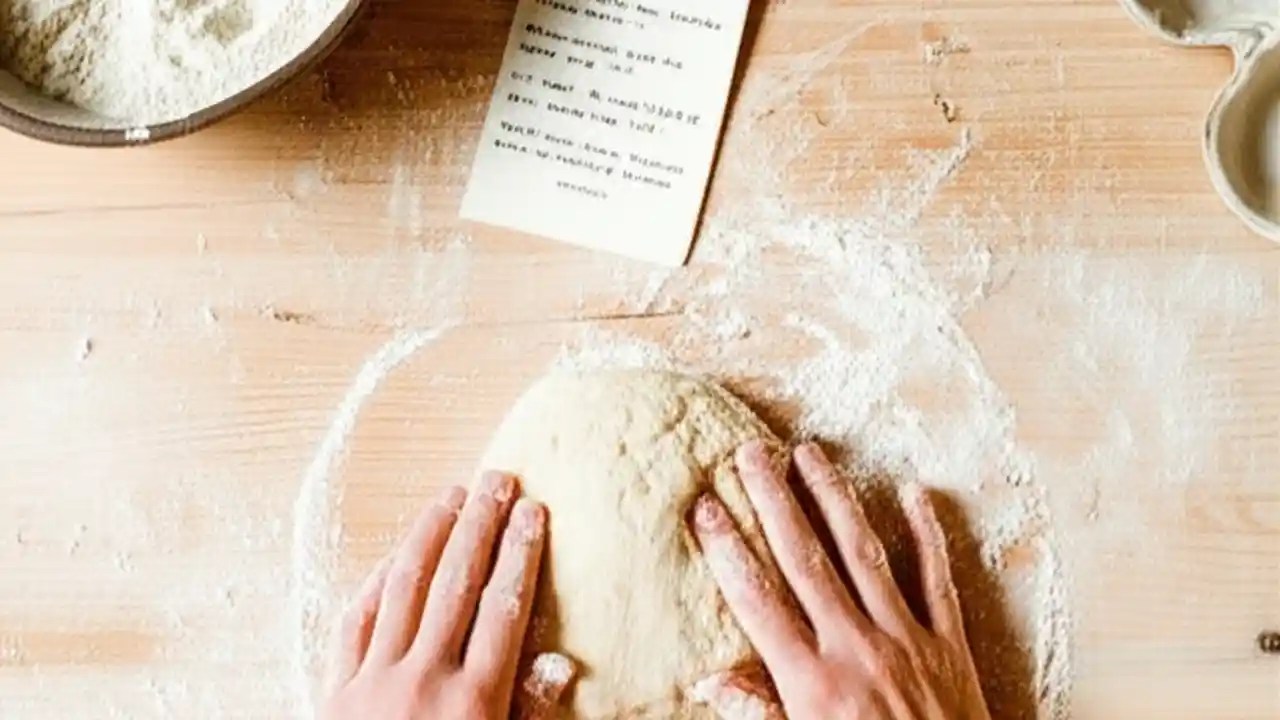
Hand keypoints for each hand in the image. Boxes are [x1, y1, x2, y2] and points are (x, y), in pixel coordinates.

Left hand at [322, 472, 571, 719]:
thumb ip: (530, 714)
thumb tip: (561, 664)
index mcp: (474, 702)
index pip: (504, 608)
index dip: (520, 554)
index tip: (531, 510)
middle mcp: (424, 681)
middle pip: (456, 585)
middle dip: (479, 525)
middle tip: (496, 480)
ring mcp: (374, 683)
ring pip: (404, 590)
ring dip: (429, 535)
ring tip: (451, 497)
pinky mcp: (335, 693)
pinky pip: (355, 624)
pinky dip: (375, 585)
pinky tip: (393, 558)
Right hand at [690, 441, 990, 719]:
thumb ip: (759, 713)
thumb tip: (710, 679)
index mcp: (812, 682)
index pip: (758, 600)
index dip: (727, 548)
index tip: (705, 506)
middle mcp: (856, 648)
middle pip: (805, 559)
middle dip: (773, 501)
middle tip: (750, 453)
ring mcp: (907, 640)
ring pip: (863, 553)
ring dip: (833, 498)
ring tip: (809, 453)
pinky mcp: (950, 645)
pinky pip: (936, 578)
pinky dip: (926, 532)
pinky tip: (912, 491)